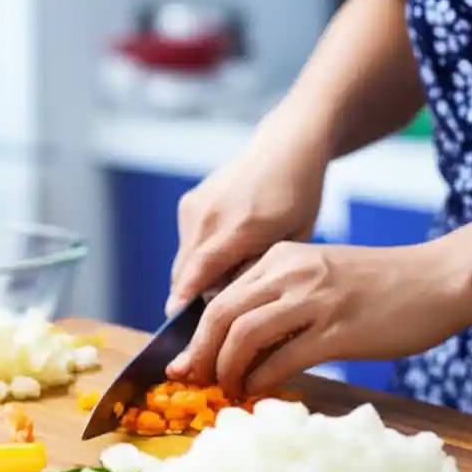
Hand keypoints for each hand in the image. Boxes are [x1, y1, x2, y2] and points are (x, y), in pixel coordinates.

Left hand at [165, 241, 464, 395]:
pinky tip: (259, 391)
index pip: (221, 296)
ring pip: (245, 336)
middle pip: (222, 315)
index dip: (196, 335)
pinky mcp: (339, 330)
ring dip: (228, 369)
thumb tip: (240, 342)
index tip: (186, 362)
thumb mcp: (319, 276)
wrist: (439, 280)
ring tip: (229, 389)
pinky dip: (263, 379)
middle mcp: (292, 272)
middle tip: (194, 382)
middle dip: (201, 354)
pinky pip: (284, 358)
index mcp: (281, 257)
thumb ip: (280, 298)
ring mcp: (315, 300)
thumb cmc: (380, 286)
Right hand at [167, 106, 331, 314]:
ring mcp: (196, 206)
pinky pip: (186, 243)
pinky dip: (197, 257)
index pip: (203, 268)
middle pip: (186, 270)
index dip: (185, 296)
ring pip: (183, 259)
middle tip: (206, 321)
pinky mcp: (188, 203)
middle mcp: (211, 215)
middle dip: (191, 296)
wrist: (284, 149)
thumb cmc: (298, 197)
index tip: (173, 318)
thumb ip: (259, 269)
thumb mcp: (293, 238)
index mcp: (242, 226)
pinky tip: (224, 251)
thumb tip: (227, 299)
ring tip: (226, 280)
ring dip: (196, 277)